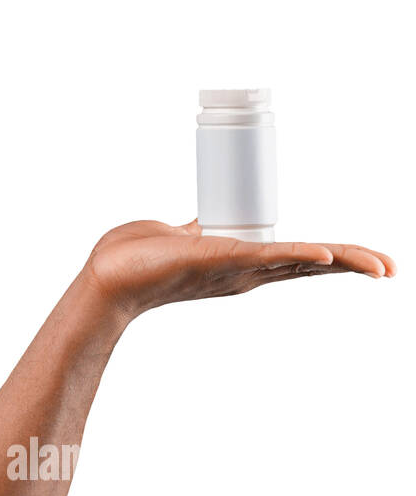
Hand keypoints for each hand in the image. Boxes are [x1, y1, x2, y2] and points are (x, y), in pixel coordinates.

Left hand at [82, 218, 395, 320]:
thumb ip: (200, 232)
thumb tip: (204, 222)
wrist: (107, 274)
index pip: (299, 258)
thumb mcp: (184, 239)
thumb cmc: (138, 258)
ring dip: (340, 260)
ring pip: (298, 261)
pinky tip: (325, 255)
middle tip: (390, 267)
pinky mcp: (218, 258)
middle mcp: (245, 272)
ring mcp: (234, 267)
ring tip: (379, 265)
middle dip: (353, 263)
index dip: (335, 256)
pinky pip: (264, 256)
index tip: (369, 260)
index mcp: (242, 263)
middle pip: (311, 264)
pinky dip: (296, 255)